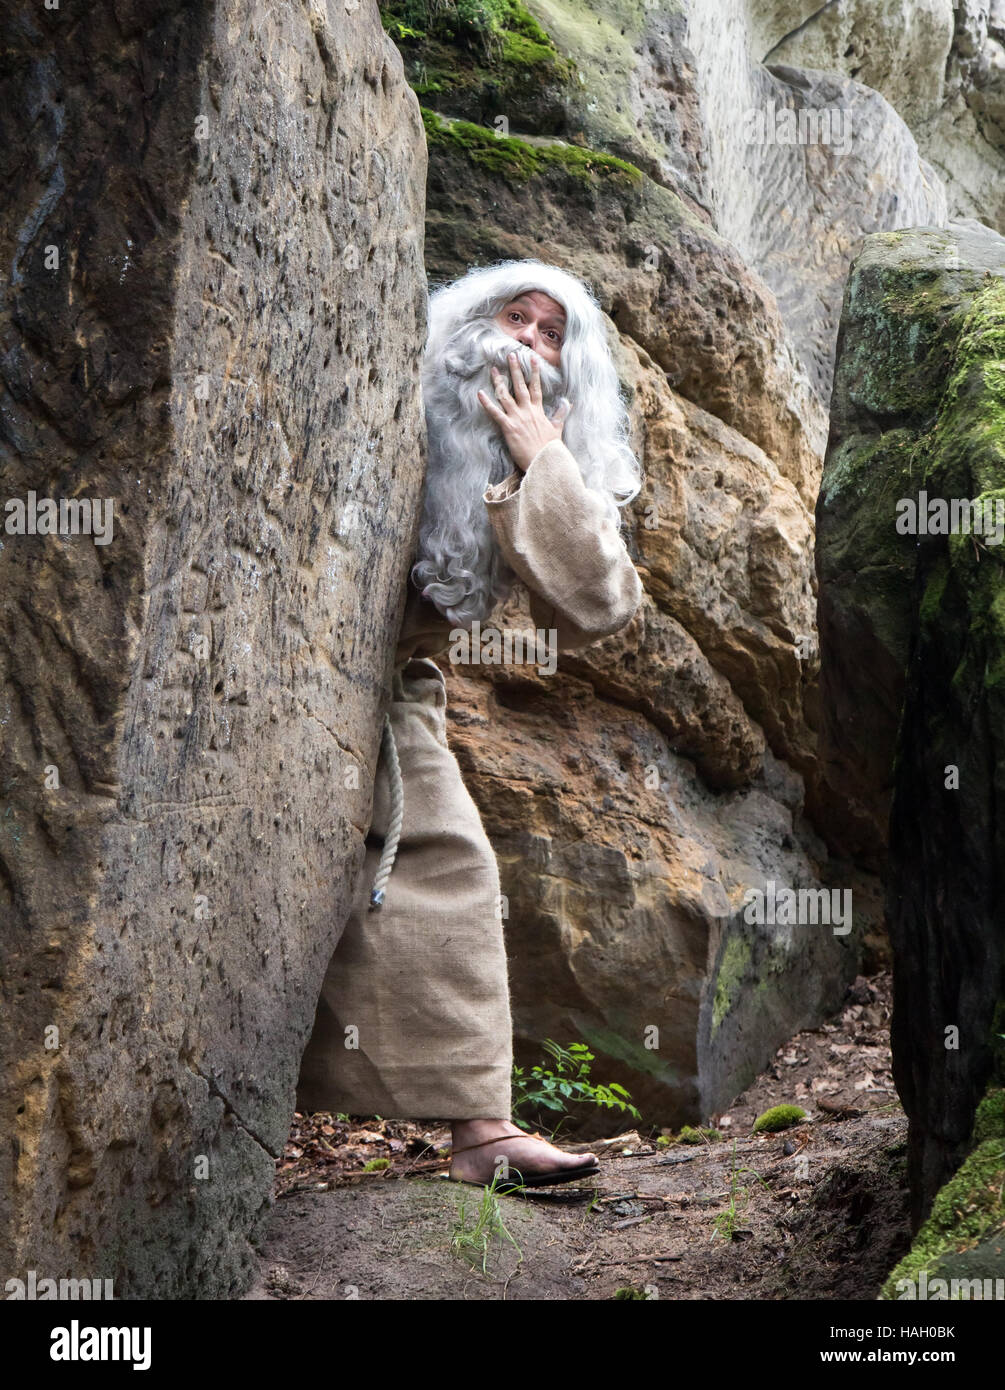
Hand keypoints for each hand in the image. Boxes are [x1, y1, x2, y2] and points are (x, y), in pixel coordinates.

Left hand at [477, 351, 570, 471]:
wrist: (544, 461)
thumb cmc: (550, 448)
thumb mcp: (557, 429)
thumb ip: (560, 415)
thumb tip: (568, 404)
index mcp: (538, 411)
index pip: (536, 387)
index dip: (534, 372)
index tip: (532, 359)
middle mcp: (527, 411)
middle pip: (520, 386)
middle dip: (516, 369)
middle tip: (511, 355)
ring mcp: (517, 418)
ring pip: (506, 395)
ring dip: (499, 381)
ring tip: (494, 369)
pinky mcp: (508, 427)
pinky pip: (495, 413)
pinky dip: (487, 403)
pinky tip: (480, 393)